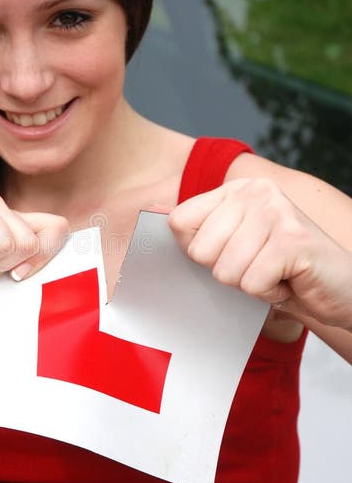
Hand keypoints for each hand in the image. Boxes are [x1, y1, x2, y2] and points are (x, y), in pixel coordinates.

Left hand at [168, 178, 351, 329]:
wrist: (339, 288)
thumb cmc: (280, 269)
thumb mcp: (233, 245)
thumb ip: (196, 230)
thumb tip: (149, 212)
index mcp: (236, 188)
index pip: (179, 222)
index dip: (198, 252)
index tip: (230, 253)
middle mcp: (256, 191)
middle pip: (200, 251)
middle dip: (227, 272)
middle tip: (259, 266)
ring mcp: (277, 213)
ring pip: (225, 270)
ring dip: (251, 284)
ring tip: (275, 273)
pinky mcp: (293, 241)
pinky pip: (252, 283)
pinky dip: (270, 293)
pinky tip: (288, 280)